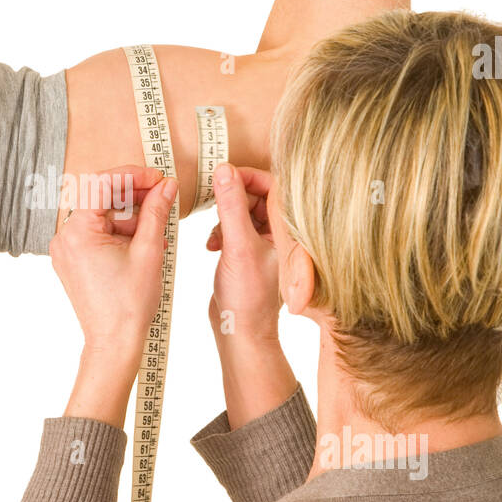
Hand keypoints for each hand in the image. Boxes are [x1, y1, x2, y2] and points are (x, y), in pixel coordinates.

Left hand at [49, 165, 177, 361]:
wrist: (114, 342)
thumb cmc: (128, 304)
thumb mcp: (149, 251)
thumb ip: (156, 212)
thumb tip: (166, 186)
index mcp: (76, 232)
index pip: (100, 184)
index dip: (131, 175)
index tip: (156, 177)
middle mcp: (64, 237)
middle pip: (99, 198)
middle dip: (132, 194)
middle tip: (161, 193)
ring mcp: (66, 249)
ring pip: (100, 215)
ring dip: (129, 214)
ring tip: (156, 224)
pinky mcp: (73, 260)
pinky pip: (96, 233)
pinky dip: (119, 230)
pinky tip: (143, 238)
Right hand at [206, 163, 281, 353]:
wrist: (239, 331)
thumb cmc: (248, 296)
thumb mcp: (237, 245)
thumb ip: (231, 206)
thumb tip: (223, 170)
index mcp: (288, 231)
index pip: (274, 186)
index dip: (249, 177)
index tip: (225, 175)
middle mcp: (280, 235)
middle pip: (257, 196)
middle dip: (232, 198)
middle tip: (215, 202)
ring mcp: (264, 244)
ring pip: (243, 212)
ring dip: (224, 217)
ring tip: (216, 234)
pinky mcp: (248, 253)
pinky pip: (234, 228)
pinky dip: (221, 232)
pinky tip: (212, 246)